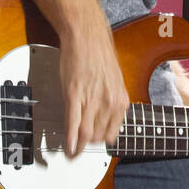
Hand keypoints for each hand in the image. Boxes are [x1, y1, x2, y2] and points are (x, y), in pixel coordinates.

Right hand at [60, 26, 129, 156]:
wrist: (87, 36)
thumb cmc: (99, 56)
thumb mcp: (114, 82)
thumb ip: (111, 102)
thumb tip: (105, 120)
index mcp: (121, 101)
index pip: (112, 134)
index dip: (100, 143)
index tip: (93, 146)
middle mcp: (109, 103)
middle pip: (98, 137)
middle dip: (88, 146)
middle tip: (79, 149)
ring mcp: (92, 100)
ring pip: (86, 135)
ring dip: (78, 147)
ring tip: (72, 152)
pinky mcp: (74, 95)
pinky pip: (73, 124)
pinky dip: (70, 139)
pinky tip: (68, 146)